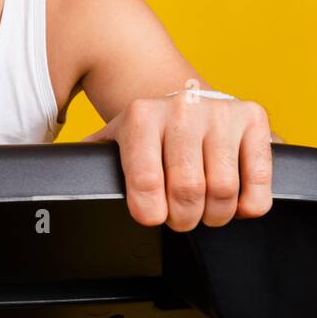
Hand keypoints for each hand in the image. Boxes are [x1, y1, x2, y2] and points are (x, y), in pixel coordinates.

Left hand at [80, 93, 273, 230]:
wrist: (185, 99)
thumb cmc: (148, 132)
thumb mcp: (114, 140)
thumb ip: (90, 161)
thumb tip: (57, 177)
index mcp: (140, 117)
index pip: (146, 181)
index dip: (150, 212)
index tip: (152, 216)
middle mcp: (181, 110)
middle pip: (187, 191)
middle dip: (182, 218)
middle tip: (180, 217)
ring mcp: (220, 113)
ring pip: (222, 190)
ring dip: (214, 215)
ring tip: (204, 210)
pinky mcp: (254, 119)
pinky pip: (259, 180)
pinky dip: (248, 204)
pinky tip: (234, 202)